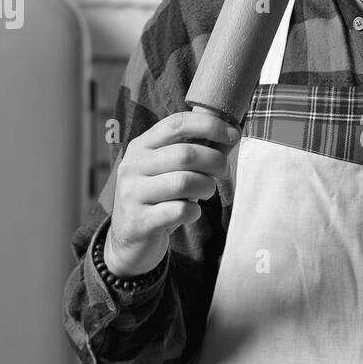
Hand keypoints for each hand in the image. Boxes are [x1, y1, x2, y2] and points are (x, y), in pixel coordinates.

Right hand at [106, 111, 240, 274]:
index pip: (176, 124)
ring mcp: (133, 194)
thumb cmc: (159, 198)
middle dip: (215, 161)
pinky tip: (190, 213)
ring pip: (184, 182)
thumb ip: (193, 151)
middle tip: (224, 171)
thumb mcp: (168, 169)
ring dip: (206, 187)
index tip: (233, 134)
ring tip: (205, 192)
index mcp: (141, 146)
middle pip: (185, 154)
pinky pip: (180, 211)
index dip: (209, 125)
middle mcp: (133, 166)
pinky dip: (194, 212)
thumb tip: (230, 135)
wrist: (129, 239)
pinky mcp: (139, 221)